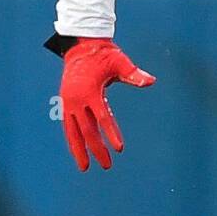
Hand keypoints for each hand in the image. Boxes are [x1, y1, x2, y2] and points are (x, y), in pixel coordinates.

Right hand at [60, 39, 154, 171]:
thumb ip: (134, 73)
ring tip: (85, 168)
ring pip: (72, 132)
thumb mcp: (120, 61)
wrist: (80, 47)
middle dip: (97, 149)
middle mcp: (76, 100)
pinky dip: (73, 140)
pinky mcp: (65, 103)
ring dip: (78, 151)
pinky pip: (68, 126)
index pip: (103, 118)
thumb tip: (151, 81)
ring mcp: (68, 102)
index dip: (111, 134)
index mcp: (90, 91)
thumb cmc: (103, 55)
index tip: (119, 149)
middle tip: (108, 165)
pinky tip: (79, 153)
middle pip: (87, 130)